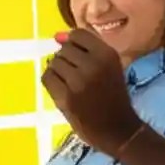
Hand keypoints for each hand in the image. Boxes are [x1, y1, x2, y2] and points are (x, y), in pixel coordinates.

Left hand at [41, 27, 142, 154]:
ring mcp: (78, 81)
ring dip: (58, 71)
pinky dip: (51, 81)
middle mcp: (92, 64)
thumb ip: (85, 49)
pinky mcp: (66, 97)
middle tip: (75, 74)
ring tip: (69, 83)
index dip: (73, 44)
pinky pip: (47, 77)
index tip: (79, 57)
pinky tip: (62, 89)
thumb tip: (56, 36)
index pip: (78, 35)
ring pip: (54, 62)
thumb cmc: (113, 96)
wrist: (117, 130)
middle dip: (66, 59)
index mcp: (107, 55)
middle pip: (64, 49)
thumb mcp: (109, 67)